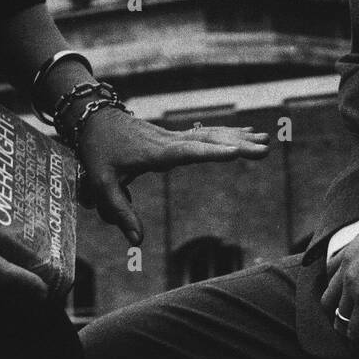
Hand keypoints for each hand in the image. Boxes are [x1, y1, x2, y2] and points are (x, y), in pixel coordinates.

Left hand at [76, 107, 269, 244]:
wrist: (93, 118)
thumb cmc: (98, 151)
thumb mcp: (102, 183)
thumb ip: (120, 211)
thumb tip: (138, 241)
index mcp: (154, 152)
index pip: (187, 152)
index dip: (211, 152)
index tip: (235, 151)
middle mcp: (169, 141)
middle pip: (208, 141)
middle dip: (237, 145)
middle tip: (265, 148)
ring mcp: (173, 136)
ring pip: (210, 135)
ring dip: (237, 138)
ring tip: (265, 141)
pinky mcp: (175, 137)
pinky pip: (206, 134)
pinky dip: (227, 133)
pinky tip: (246, 132)